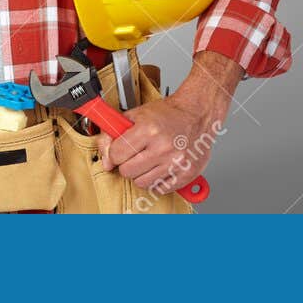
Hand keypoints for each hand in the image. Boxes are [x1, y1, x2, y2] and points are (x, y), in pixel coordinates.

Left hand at [99, 52, 242, 193]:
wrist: (197, 113)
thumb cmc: (168, 114)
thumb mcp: (135, 116)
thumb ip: (113, 135)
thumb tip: (106, 161)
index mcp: (149, 130)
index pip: (116, 155)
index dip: (115, 153)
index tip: (121, 150)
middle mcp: (163, 147)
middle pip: (127, 172)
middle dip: (127, 164)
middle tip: (137, 154)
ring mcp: (176, 162)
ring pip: (142, 183)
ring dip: (142, 174)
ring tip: (150, 160)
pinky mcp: (186, 174)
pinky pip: (160, 189)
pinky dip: (158, 181)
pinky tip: (161, 167)